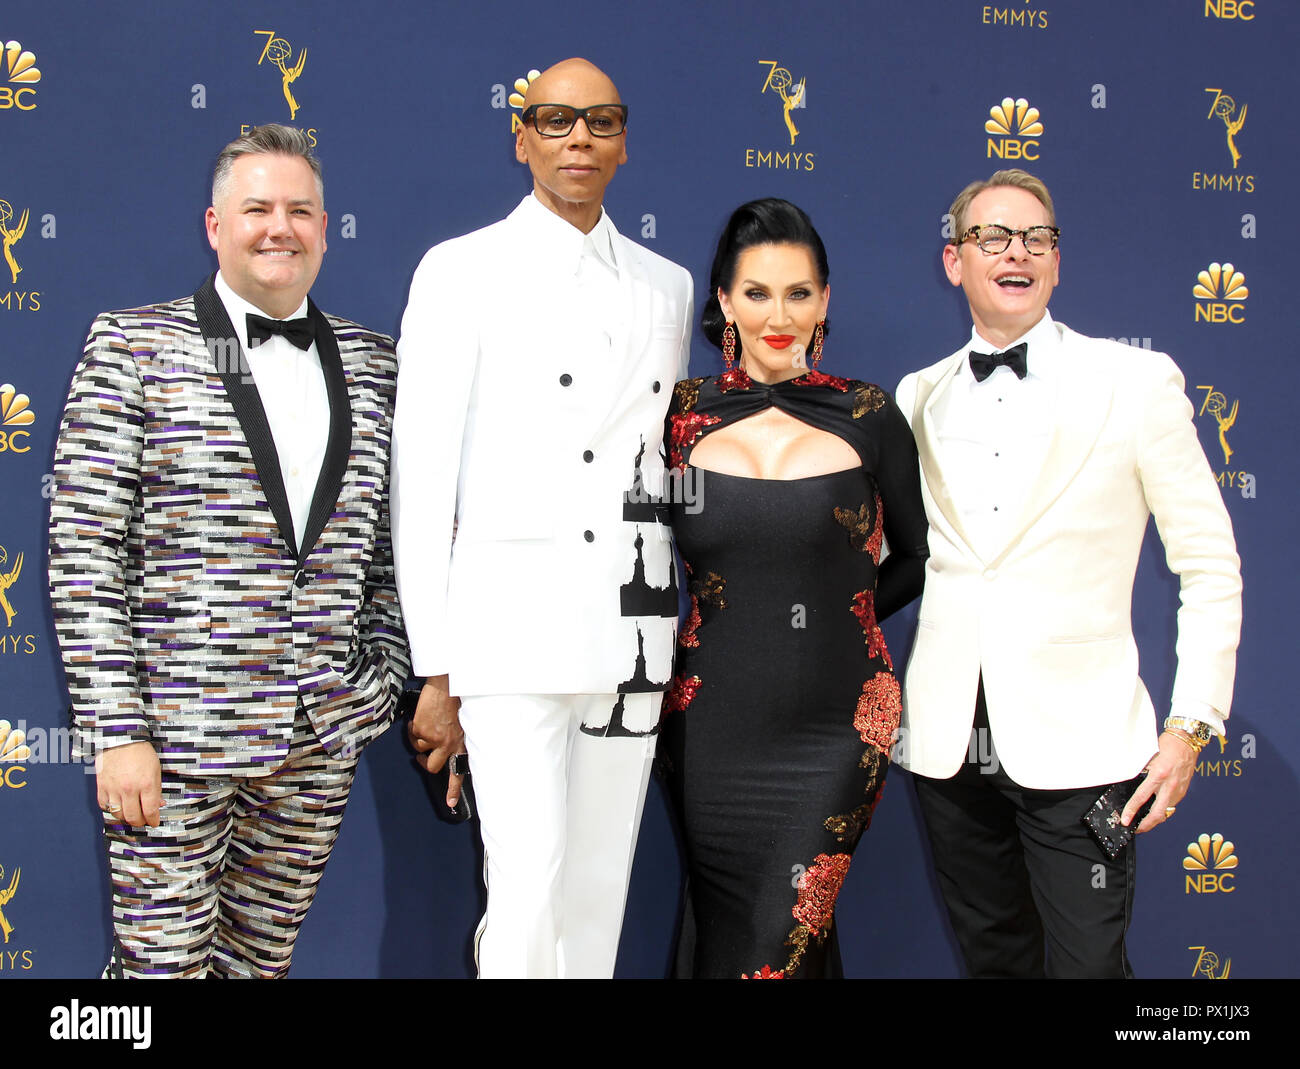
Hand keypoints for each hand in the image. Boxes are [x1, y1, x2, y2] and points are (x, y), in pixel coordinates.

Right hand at [96, 740, 161, 827]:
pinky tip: (117, 806)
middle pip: (133, 817)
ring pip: (118, 815)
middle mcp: (129, 789)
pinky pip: (104, 805)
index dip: (153, 820)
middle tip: (143, 821)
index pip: (150, 811)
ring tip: (131, 814)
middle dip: (140, 822)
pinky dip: (111, 809)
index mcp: (146, 784)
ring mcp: (113, 789)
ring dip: (125, 818)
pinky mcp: (101, 786)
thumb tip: (158, 804)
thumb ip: (156, 789)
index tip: (154, 822)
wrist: (121, 739)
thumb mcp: (156, 769)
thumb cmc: (140, 752)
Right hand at [408, 674, 465, 809]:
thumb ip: (452, 737)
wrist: (447, 685)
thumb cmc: (452, 701)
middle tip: (420, 757)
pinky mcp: (423, 731)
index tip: (450, 804)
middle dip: (423, 762)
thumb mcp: (459, 723)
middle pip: (432, 767)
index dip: (453, 789)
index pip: (458, 771)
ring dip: (418, 736)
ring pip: (419, 748)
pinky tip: (421, 716)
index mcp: (460, 742)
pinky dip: (413, 726)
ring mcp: (435, 739)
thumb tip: (440, 747)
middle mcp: (448, 744)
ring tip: (425, 722)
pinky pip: (413, 735)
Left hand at [1121, 732, 1197, 832]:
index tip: (1125, 819)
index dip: (1131, 810)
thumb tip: (1132, 784)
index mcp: (1159, 775)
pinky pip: (1172, 805)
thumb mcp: (1149, 757)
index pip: (1142, 797)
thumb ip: (1142, 772)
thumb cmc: (1168, 745)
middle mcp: (1170, 785)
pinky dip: (1162, 810)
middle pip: (1158, 814)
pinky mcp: (1183, 791)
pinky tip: (1155, 810)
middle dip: (1146, 825)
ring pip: (1166, 812)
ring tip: (1143, 822)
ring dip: (1154, 819)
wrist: (1187, 741)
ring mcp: (1178, 790)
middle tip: (1136, 829)